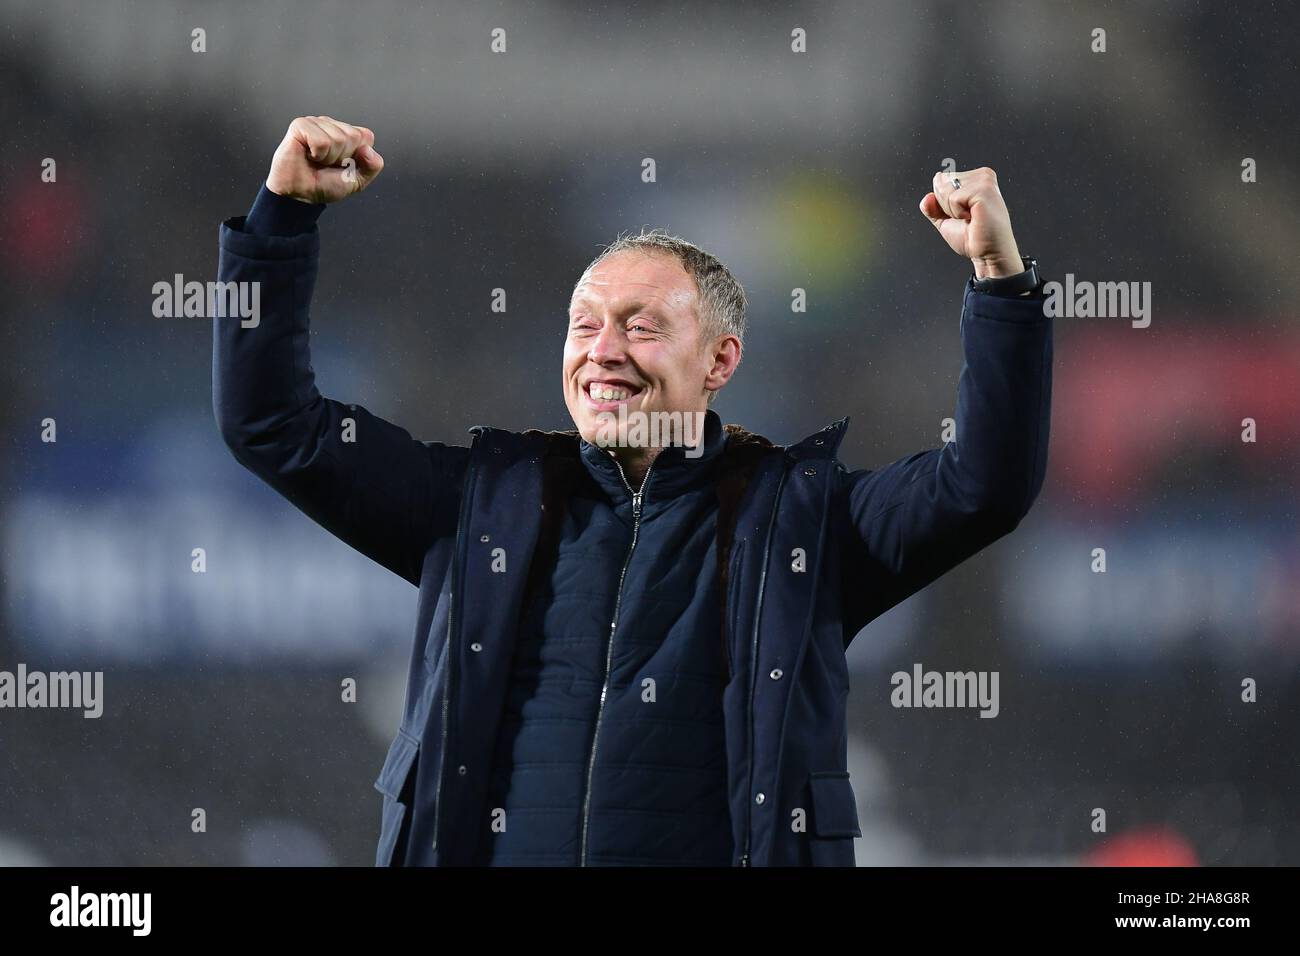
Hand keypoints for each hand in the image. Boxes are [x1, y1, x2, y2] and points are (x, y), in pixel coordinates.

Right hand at [265, 115, 384, 204]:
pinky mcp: (301, 125)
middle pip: (353, 137)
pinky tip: (308, 155)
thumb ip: (372, 166)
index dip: (358, 157)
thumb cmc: (323, 185)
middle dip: (343, 158)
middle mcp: (331, 125)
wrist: (300, 194)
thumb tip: (368, 150)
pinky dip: (317, 154)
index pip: (366, 137)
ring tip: (317, 161)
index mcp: (346, 134)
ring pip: (338, 139)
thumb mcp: (357, 181)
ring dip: (329, 158)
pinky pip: (321, 140)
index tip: (343, 165)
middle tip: (327, 164)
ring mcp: (316, 123)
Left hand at [920, 167, 1022, 278]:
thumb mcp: (945, 220)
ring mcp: (984, 181)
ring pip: (946, 188)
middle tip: (966, 218)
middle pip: (941, 181)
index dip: (942, 202)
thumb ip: (933, 207)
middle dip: (945, 205)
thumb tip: (926, 198)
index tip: (962, 214)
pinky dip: (958, 212)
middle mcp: (982, 176)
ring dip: (952, 210)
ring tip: (970, 218)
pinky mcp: (984, 189)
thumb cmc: (973, 238)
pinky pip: (954, 198)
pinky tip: (973, 218)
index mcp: (975, 179)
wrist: (988, 253)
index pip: (941, 179)